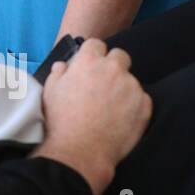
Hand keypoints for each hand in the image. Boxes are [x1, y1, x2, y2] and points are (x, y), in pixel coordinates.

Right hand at [34, 39, 151, 194]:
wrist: (81, 150)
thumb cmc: (61, 120)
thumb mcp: (50, 91)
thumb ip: (59, 73)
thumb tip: (64, 66)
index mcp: (88, 62)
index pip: (96, 44)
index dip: (93, 54)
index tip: (91, 65)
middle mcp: (113, 69)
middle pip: (120, 56)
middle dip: (113, 65)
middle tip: (104, 84)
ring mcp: (131, 87)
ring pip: (131, 80)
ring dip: (123, 88)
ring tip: (110, 108)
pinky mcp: (144, 106)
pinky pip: (142, 99)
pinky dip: (134, 106)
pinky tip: (120, 118)